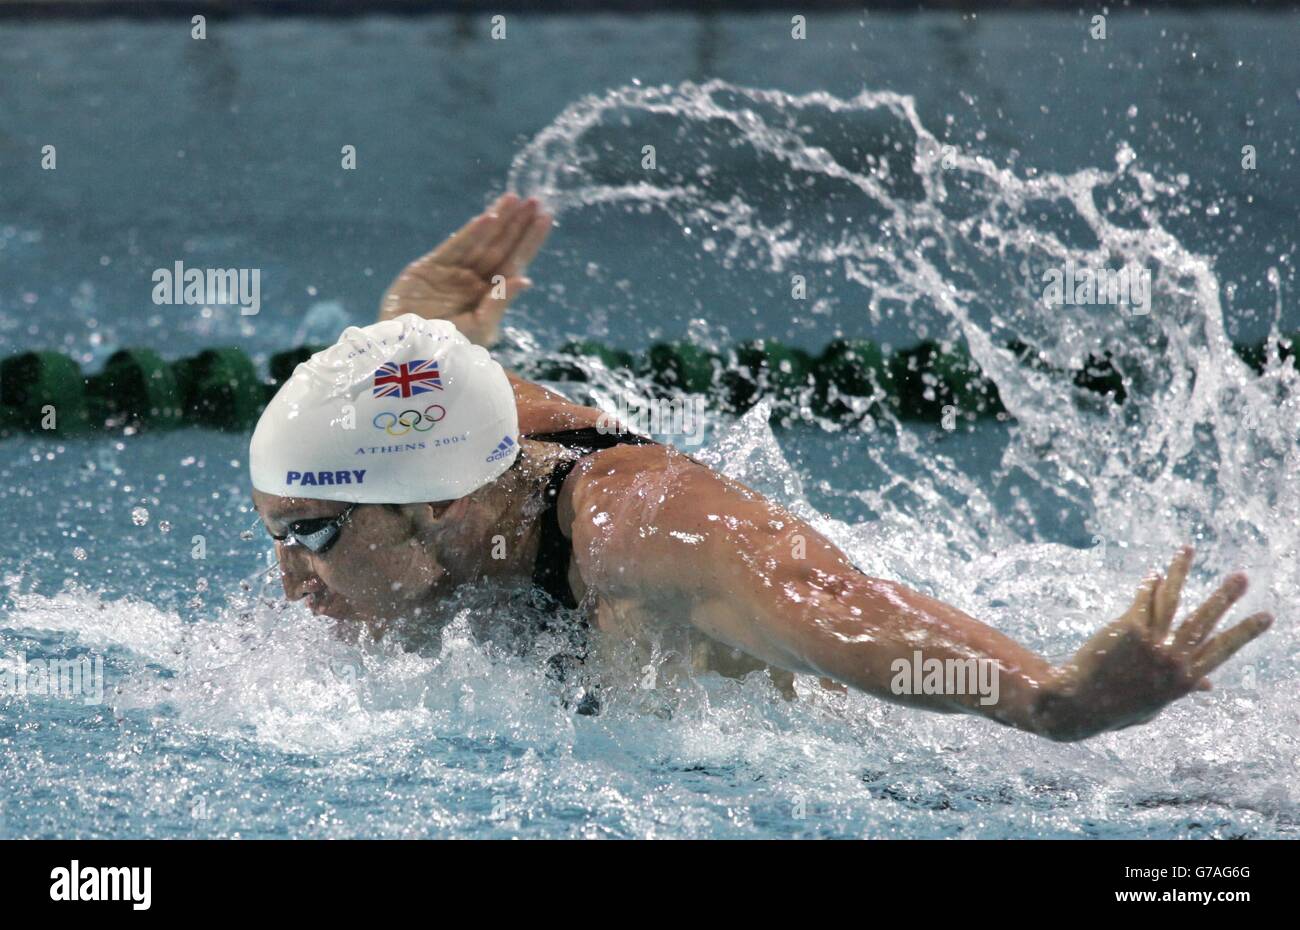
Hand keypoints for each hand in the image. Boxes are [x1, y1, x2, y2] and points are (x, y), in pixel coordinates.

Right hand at [379, 193, 552, 345]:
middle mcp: (474, 281)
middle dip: (517, 224)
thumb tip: (527, 280)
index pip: (515, 263)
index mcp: (490, 296)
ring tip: (514, 199)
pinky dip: (472, 232)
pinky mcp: (431, 268)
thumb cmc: (448, 350)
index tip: (545, 218)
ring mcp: (453, 272)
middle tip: (534, 200)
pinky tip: (488, 218)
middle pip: (502, 247)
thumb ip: (500, 302)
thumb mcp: (481, 328)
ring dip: (498, 220)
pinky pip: (456, 246)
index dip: (529, 241)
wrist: (408, 354)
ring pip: (481, 241)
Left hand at [1035, 546, 1272, 740]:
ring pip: (1172, 599)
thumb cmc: (1115, 708)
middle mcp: (1172, 659)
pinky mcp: (1128, 628)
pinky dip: (1150, 585)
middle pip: (1204, 621)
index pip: (1222, 650)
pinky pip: (1143, 600)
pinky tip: (1156, 573)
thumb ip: (1182, 689)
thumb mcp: (1156, 705)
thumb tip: (1209, 684)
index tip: (1267, 615)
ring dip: (1181, 572)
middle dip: (1225, 597)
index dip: (1246, 631)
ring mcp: (1151, 642)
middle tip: (1242, 576)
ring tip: (1188, 550)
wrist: (1079, 704)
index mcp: (1184, 680)